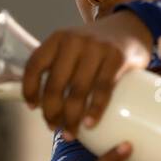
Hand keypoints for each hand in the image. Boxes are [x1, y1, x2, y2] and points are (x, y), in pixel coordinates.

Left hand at [22, 10, 152, 138]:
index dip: (29, 89)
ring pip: (77, 91)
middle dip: (51, 111)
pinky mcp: (117, 58)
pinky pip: (102, 89)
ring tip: (70, 133)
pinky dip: (94, 110)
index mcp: (57, 38)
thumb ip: (57, 64)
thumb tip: (40, 102)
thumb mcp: (72, 45)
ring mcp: (97, 48)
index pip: (34, 65)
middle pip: (55, 84)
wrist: (130, 27)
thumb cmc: (95, 46)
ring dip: (71, 117)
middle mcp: (74, 41)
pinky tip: (89, 124)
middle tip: (54, 126)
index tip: (33, 107)